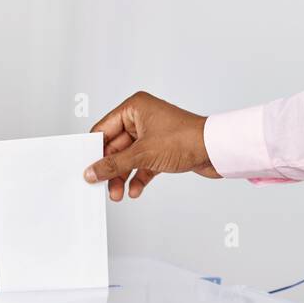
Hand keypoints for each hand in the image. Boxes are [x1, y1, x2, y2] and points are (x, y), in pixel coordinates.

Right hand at [83, 91, 217, 199]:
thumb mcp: (142, 154)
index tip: (86, 167)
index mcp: (134, 108)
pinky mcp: (161, 149)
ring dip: (122, 177)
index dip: (94, 150)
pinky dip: (138, 177)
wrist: (217, 150)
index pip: (104, 130)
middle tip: (103, 186)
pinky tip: (135, 190)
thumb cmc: (186, 139)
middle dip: (111, 169)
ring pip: (128, 158)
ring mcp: (152, 134)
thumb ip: (113, 165)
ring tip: (118, 194)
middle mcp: (142, 118)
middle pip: (115, 147)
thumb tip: (92, 172)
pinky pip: (142, 164)